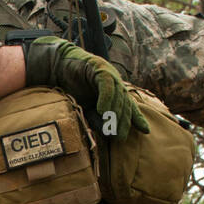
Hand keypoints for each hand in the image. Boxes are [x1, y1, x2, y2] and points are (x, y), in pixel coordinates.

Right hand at [24, 36, 148, 136]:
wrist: (58, 66)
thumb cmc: (72, 86)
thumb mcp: (87, 106)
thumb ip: (97, 117)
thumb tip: (108, 132)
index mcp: (114, 90)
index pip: (129, 105)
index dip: (137, 117)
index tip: (145, 130)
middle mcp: (115, 81)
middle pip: (124, 102)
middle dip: (123, 121)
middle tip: (120, 137)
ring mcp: (108, 73)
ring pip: (117, 94)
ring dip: (114, 112)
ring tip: (110, 127)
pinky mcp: (99, 67)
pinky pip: (106, 83)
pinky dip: (106, 97)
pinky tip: (102, 109)